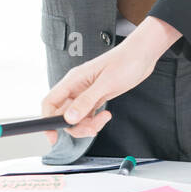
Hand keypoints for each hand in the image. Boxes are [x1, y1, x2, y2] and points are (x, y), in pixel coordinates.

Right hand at [39, 16, 181, 143]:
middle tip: (91, 130)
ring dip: (87, 125)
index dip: (46, 120)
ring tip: (103, 119)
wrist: (143, 54)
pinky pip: (88, 115)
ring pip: (76, 117)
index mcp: (73, 80)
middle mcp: (76, 87)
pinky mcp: (97, 97)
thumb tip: (69, 118)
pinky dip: (94, 121)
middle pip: (62, 114)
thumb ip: (87, 100)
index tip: (52, 136)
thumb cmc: (126, 61)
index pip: (50, 102)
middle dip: (74, 126)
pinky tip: (106, 116)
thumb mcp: (106, 83)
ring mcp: (86, 93)